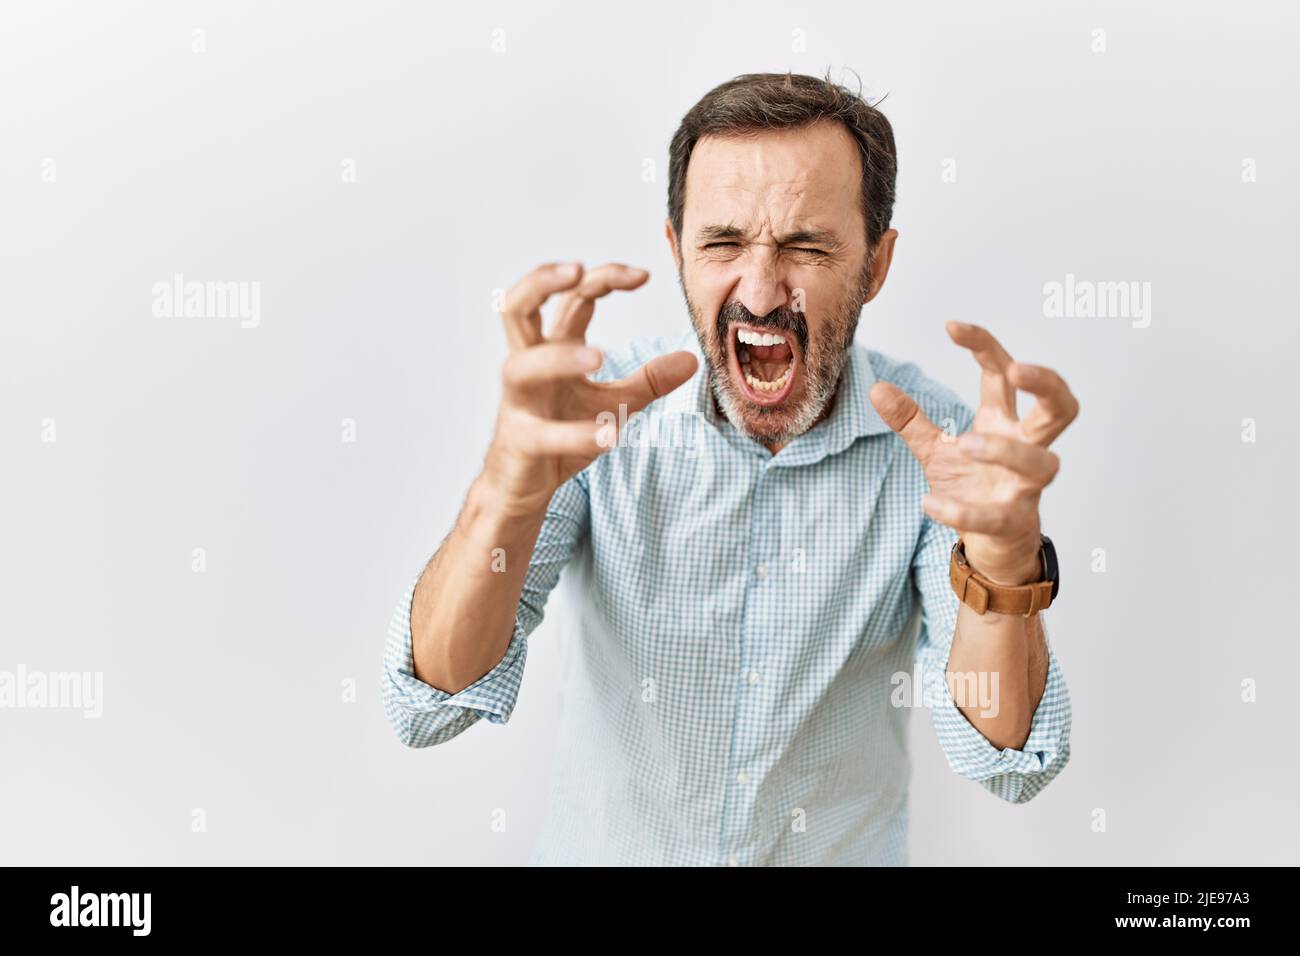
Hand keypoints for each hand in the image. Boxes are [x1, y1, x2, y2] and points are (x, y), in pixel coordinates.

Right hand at [482, 262, 697, 514]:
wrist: (524, 488)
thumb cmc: (561, 437)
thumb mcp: (614, 404)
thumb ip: (647, 380)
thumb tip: (691, 359)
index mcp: (552, 349)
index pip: (572, 298)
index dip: (603, 278)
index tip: (644, 275)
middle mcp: (529, 366)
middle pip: (516, 308)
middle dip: (541, 281)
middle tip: (578, 269)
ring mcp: (519, 403)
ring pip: (522, 367)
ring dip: (559, 358)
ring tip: (600, 356)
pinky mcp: (521, 442)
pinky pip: (544, 434)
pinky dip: (576, 434)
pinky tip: (609, 435)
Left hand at [869, 322, 1078, 584]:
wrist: (990, 542)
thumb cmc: (972, 485)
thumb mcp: (935, 448)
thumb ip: (910, 420)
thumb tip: (877, 388)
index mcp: (1004, 421)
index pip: (1003, 374)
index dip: (984, 346)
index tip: (952, 327)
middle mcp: (1025, 447)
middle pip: (1060, 408)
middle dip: (1047, 383)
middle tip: (1017, 369)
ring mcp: (1025, 485)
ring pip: (1041, 461)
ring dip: (1004, 449)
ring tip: (965, 443)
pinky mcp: (1013, 520)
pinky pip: (996, 515)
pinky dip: (963, 510)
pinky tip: (930, 502)